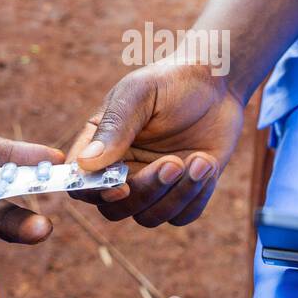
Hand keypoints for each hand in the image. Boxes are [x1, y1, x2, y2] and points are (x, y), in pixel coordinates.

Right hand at [69, 61, 243, 226]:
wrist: (218, 81)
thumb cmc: (172, 81)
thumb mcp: (140, 93)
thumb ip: (114, 127)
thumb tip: (86, 164)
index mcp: (101, 146)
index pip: (80, 182)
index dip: (93, 192)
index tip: (121, 185)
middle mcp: (122, 170)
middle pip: (114, 209)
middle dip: (145, 192)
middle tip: (174, 163)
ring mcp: (152, 184)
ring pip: (148, 217)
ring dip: (176, 195)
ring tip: (200, 161)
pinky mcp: (182, 192)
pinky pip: (181, 216)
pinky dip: (195, 196)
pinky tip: (207, 162)